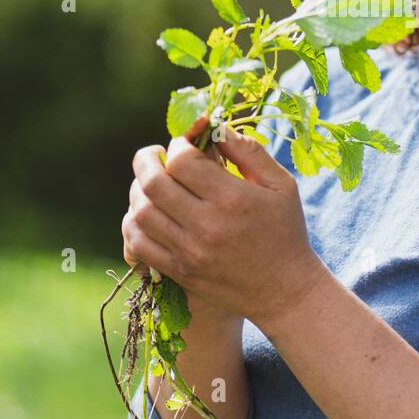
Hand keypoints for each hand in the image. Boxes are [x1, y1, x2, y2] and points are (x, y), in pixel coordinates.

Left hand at [123, 114, 324, 325]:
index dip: (177, 146)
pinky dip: (133, 225)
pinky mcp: (180, 272)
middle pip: (154, 184)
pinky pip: (139, 245)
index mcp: (232, 199)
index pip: (182, 161)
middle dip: (146, 160)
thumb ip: (249, 151)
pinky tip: (146, 214)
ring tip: (149, 183)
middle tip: (152, 155)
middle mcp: (207, 225)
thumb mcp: (281, 185)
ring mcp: (190, 252)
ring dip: (138, 191)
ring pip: (140, 213)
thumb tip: (215, 128)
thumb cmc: (285, 231)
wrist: (285, 290)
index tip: (184, 146)